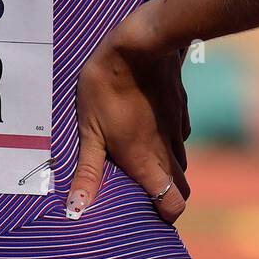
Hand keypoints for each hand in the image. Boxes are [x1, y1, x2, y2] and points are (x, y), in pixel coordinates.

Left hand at [66, 4, 191, 223]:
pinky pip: (179, 135)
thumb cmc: (107, 88)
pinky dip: (169, 140)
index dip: (165, 214)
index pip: (174, 205)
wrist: (140, 45)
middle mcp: (168, 150)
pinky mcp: (181, 108)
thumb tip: (76, 210)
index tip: (148, 212)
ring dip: (168, 167)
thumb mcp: (90, 130)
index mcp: (146, 162)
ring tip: (142, 159)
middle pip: (181, 187)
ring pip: (180, 161)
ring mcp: (177, 128)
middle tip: (143, 189)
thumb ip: (88, 171)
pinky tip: (149, 126)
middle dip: (168, 194)